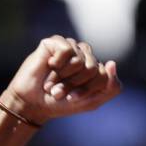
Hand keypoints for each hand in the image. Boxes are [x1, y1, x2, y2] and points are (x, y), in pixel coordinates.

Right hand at [0, 35, 119, 124]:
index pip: (103, 75)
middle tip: (60, 91)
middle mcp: (84, 55)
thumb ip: (110, 87)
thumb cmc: (61, 103)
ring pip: (80, 60)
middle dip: (75, 85)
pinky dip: (57, 64)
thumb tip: (112, 63)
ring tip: (53, 83)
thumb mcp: (91, 102)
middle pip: (92, 68)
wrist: (32, 104)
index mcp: (94, 68)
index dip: (87, 90)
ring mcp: (70, 47)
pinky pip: (66, 50)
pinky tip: (49, 67)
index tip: (72, 99)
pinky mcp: (55, 42)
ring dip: (64, 78)